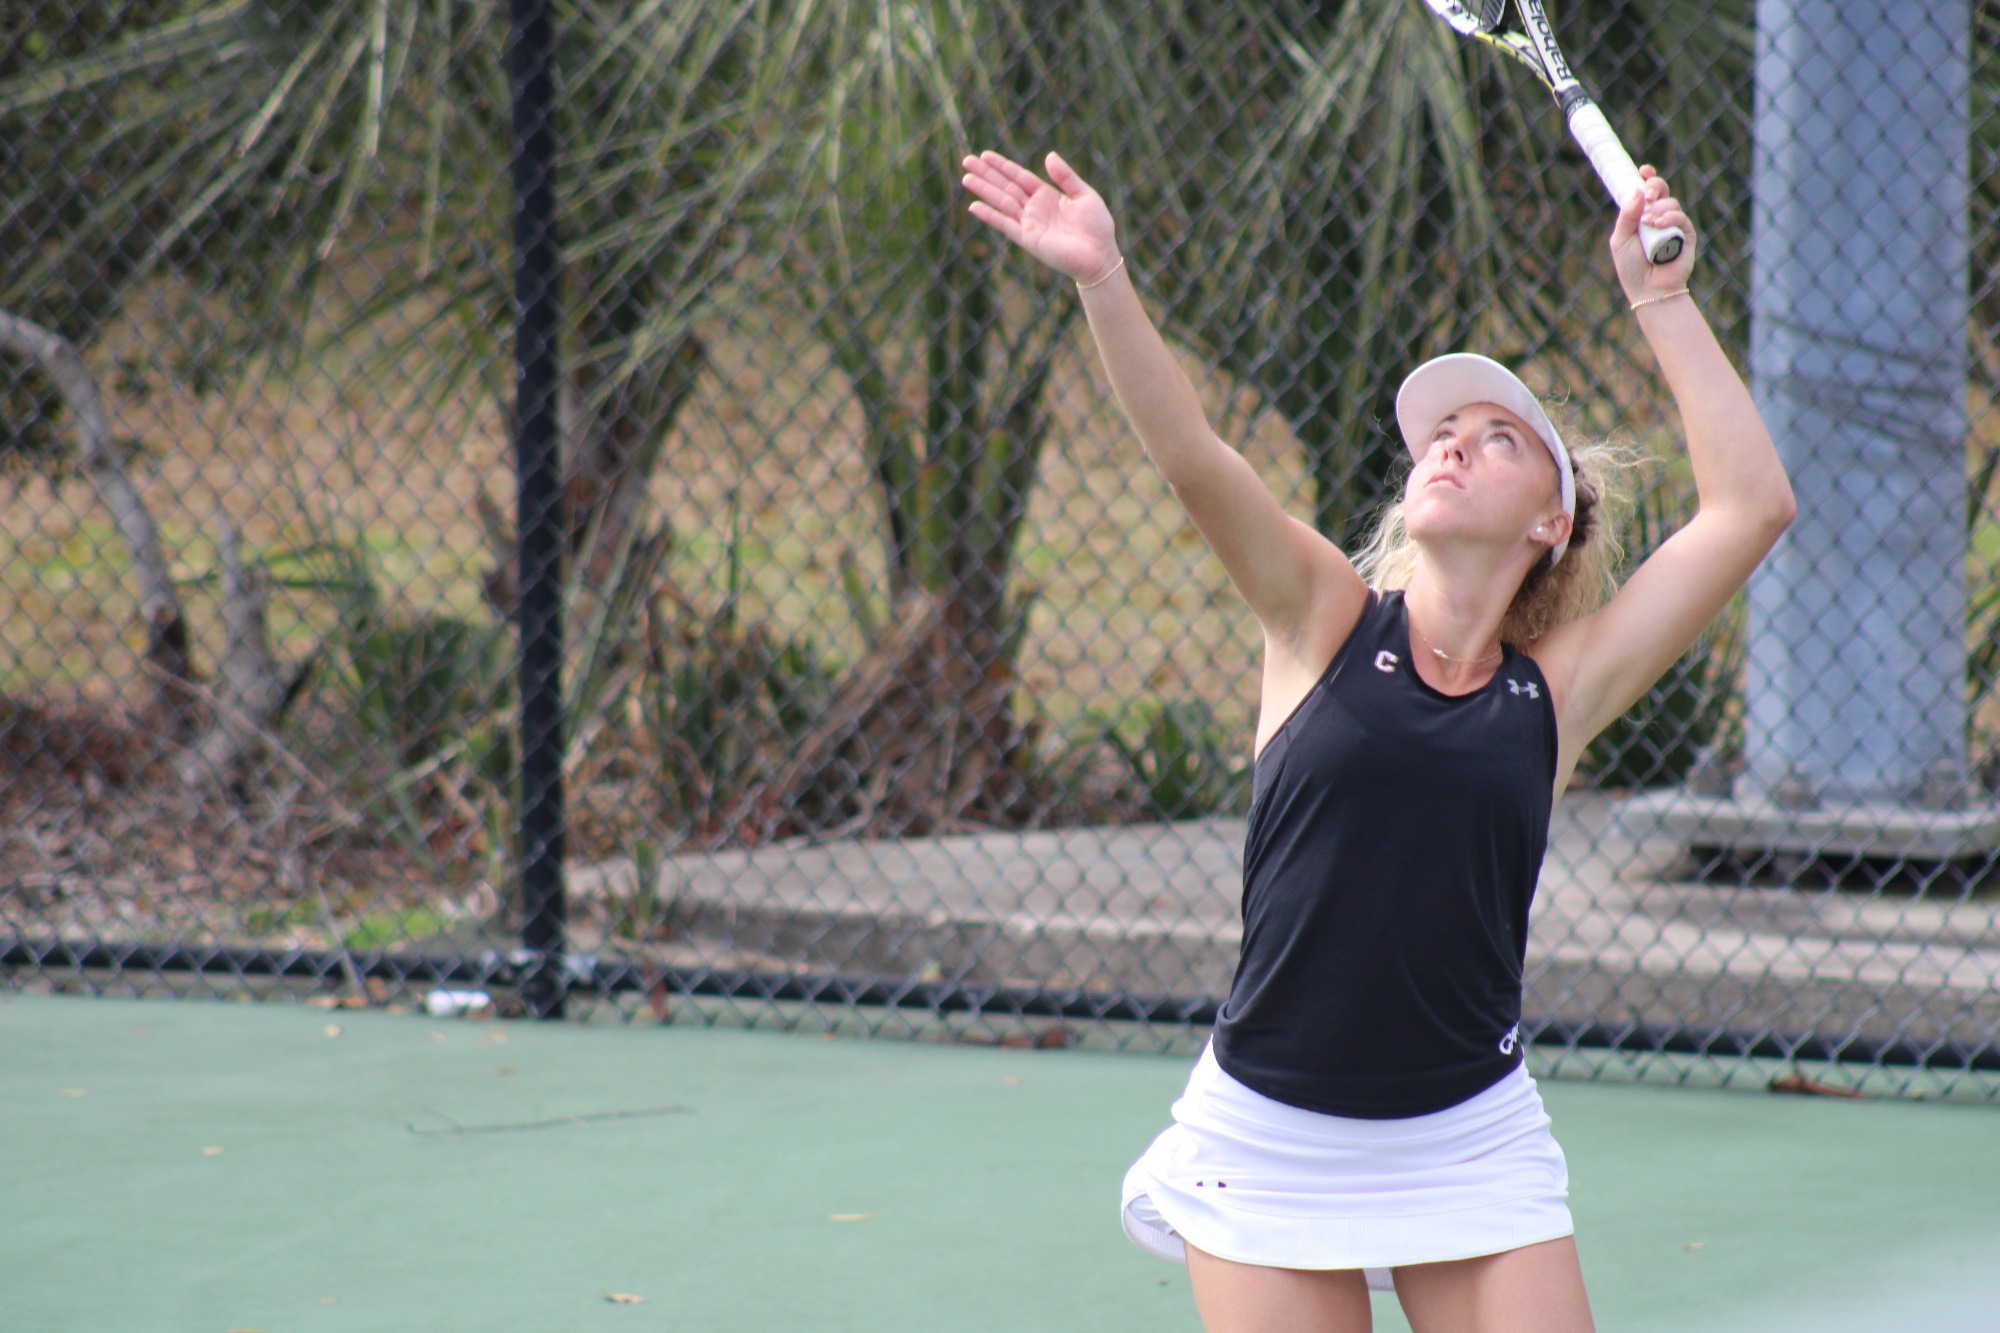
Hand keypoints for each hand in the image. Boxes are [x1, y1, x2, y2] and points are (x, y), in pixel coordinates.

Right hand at [961, 149, 1120, 284]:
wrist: (1101, 255)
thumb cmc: (1097, 227)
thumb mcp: (1084, 195)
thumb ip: (1065, 177)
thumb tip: (1048, 156)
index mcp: (1047, 196)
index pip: (1020, 177)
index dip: (1003, 166)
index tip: (985, 155)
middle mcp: (1035, 209)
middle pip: (1006, 187)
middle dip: (987, 174)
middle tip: (967, 161)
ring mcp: (1030, 224)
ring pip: (1002, 202)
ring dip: (984, 190)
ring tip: (966, 178)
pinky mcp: (1028, 239)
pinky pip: (1005, 225)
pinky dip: (990, 216)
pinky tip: (974, 206)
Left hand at [1610, 165, 1696, 301]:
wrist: (1649, 289)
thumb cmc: (1631, 267)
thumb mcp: (1621, 239)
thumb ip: (1627, 215)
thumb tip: (1637, 191)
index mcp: (1641, 215)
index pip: (1646, 190)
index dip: (1647, 177)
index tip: (1643, 170)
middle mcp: (1658, 217)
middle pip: (1661, 189)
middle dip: (1655, 186)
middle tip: (1647, 195)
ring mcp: (1673, 225)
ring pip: (1671, 203)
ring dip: (1659, 209)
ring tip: (1649, 223)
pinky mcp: (1686, 235)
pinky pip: (1681, 218)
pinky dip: (1670, 218)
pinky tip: (1659, 224)